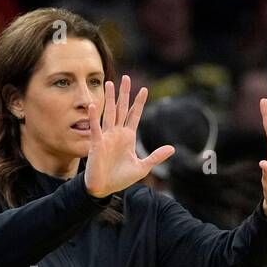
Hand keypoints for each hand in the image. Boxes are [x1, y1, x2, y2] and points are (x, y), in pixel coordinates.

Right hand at [84, 75, 174, 197]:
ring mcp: (106, 137)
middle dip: (124, 94)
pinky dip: (94, 117)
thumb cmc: (120, 178)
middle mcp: (117, 134)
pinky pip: (96, 128)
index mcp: (128, 137)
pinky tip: (93, 106)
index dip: (139, 103)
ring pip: (108, 113)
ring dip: (109, 99)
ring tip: (109, 83)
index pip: (134, 115)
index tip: (144, 89)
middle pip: (121, 109)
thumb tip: (172, 149)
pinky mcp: (97, 144)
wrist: (104, 188)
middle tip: (125, 78)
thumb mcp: (142, 167)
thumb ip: (156, 156)